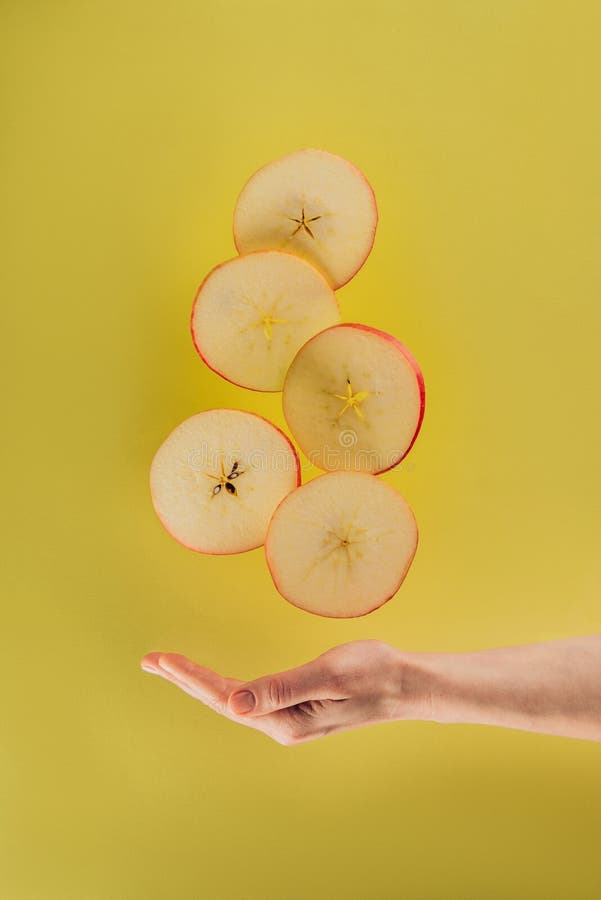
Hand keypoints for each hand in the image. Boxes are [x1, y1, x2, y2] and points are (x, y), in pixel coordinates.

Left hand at [140, 640, 426, 745]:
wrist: (405, 684)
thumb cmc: (372, 673)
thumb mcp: (328, 675)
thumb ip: (282, 688)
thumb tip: (236, 705)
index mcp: (286, 720)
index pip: (227, 698)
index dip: (192, 679)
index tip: (162, 660)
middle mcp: (282, 725)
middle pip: (223, 702)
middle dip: (186, 681)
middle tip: (151, 661)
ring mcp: (289, 719)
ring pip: (234, 701)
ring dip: (201, 684)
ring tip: (171, 666)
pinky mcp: (296, 708)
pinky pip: (250, 698)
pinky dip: (225, 685)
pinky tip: (215, 681)